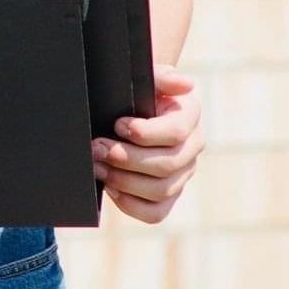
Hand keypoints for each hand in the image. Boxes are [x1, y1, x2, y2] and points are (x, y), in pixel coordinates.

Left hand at [91, 65, 202, 224]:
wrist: (132, 104)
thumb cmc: (139, 89)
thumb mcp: (149, 77)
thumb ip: (163, 76)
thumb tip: (185, 83)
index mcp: (190, 116)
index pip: (176, 132)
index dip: (145, 133)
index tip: (118, 125)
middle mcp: (192, 147)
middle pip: (166, 165)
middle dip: (127, 158)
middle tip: (97, 149)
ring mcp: (183, 174)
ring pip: (161, 190)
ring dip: (124, 181)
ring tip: (98, 168)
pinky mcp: (168, 194)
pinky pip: (155, 212)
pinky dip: (131, 204)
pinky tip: (111, 188)